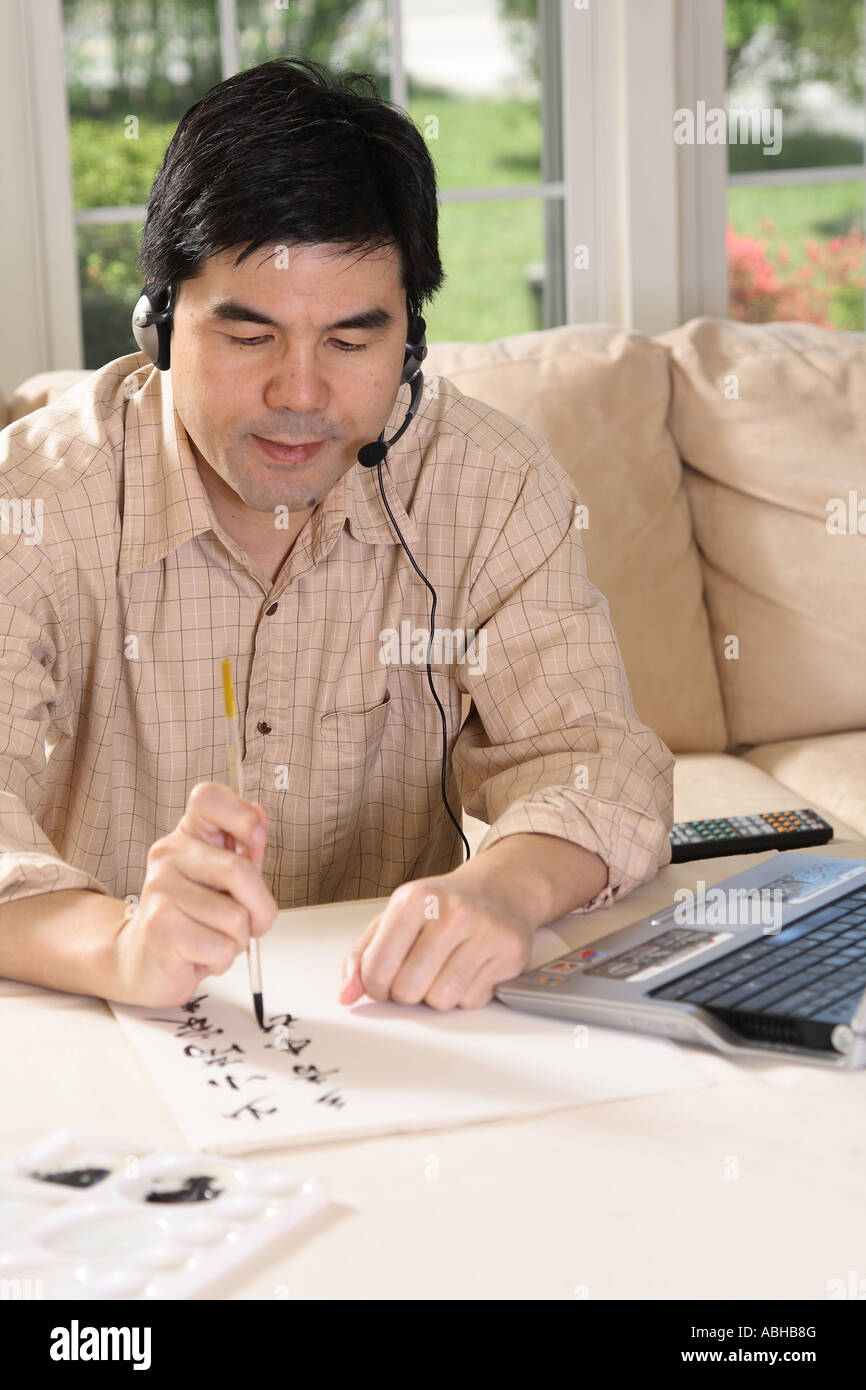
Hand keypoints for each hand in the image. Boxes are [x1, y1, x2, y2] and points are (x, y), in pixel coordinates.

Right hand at [112, 781, 278, 1007]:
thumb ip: (244, 851)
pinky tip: (199, 955)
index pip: (208, 798)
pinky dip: (222, 959)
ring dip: (238, 940)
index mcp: (187, 836)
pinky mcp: (160, 926)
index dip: (241, 815)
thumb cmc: (194, 921)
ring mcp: (160, 889)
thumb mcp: (224, 883)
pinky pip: (221, 946)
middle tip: (251, 923)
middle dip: (260, 908)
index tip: (255, 845)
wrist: (144, 964)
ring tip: (214, 939)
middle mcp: (168, 854)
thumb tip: (259, 814)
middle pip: (238, 870)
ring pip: (235, 917)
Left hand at [337, 871, 535, 1011]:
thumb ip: (362, 956)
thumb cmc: (441, 906)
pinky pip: (471, 1001)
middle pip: (408, 990)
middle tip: (417, 972)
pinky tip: (470, 967)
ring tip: (444, 968)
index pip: (377, 969)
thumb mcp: (394, 917)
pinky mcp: (509, 952)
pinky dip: (465, 993)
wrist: (499, 889)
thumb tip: (346, 995)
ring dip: (437, 994)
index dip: (375, 986)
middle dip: (407, 992)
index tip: (384, 979)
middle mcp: (451, 912)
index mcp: (414, 899)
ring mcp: (484, 931)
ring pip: (441, 1001)